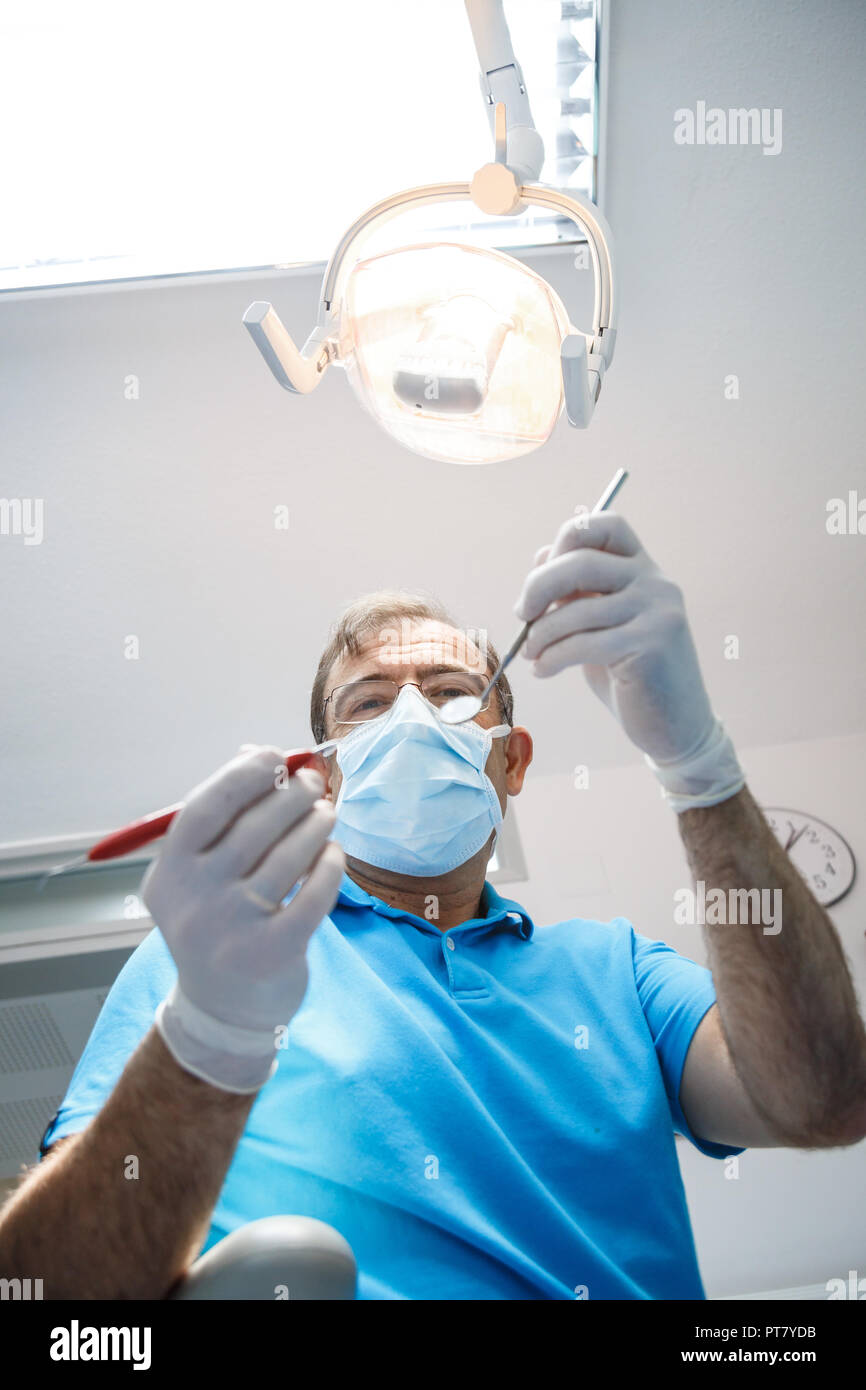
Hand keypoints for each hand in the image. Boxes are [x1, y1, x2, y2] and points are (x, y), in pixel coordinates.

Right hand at [142, 745, 343, 1090]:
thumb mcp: (202, 874)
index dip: (242, 776)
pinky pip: (315, 891)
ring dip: (317, 824)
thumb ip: (224, 817)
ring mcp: (233, 929)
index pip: (204, 809)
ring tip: (326, 815)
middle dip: (293, 795)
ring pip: (290, 855)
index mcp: (169, 873)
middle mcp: (194, 901)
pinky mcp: (273, 952)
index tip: (274, 756)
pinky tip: (333, 854)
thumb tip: (257, 753)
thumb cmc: (219, 921)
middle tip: (314, 783)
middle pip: (253, 827)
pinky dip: (331, 865)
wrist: (224, 1011)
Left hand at [514, 512, 714, 763]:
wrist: (674, 725)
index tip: (544, 575)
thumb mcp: (600, 624)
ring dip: (540, 634)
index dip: (565, 540)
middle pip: (580, 561)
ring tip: (532, 654)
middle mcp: (655, 582)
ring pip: (576, 609)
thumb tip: (541, 556)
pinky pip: (583, 643)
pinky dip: (552, 658)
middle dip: (538, 587)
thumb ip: (577, 590)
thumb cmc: (630, 674)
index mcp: (644, 567)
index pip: (604, 524)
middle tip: (521, 615)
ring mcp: (657, 612)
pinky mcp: (650, 645)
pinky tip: (544, 670)